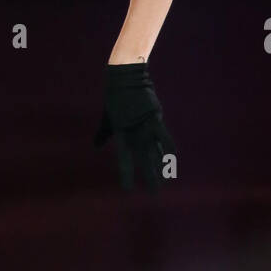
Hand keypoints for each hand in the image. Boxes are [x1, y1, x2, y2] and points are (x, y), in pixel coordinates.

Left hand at [93, 61, 175, 191]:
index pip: (124, 160)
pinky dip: (169, 146)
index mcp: (121, 135)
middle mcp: (134, 134)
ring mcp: (144, 126)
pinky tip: (174, 157)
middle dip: (149, 177)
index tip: (127, 191)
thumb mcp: (107, 119)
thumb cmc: (114, 99)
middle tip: (154, 193)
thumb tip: (95, 146)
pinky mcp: (154, 117)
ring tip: (166, 181)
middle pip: (143, 160)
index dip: (126, 175)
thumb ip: (103, 134)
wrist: (125, 77)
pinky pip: (163, 135)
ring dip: (161, 166)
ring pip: (155, 151)